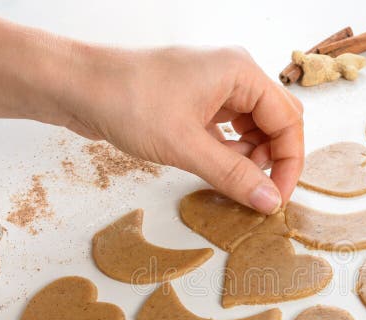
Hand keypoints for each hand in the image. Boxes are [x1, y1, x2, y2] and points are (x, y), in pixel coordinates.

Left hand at [60, 45, 303, 213]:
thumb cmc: (127, 101)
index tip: (277, 198)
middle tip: (258, 193)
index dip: (289, 163)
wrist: (77, 86)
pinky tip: (215, 169)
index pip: (288, 121)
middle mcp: (233, 75)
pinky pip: (229, 129)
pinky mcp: (196, 101)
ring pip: (253, 127)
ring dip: (250, 158)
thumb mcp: (186, 146)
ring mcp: (214, 87)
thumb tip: (270, 202)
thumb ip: (233, 176)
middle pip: (276, 121)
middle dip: (273, 160)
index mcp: (241, 72)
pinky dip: (229, 152)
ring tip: (231, 181)